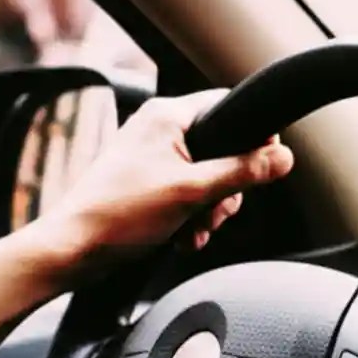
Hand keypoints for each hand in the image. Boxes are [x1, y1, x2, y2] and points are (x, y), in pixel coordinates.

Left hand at [29, 88, 293, 280]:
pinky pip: (188, 195)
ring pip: (208, 178)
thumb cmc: (119, 214)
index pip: (229, 106)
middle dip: (226, 189)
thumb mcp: (193, 192)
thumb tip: (283, 157)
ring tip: (194, 229)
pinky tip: (184, 237)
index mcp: (167, 117)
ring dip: (210, 209)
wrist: (74, 250)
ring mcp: (152, 158)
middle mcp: (159, 130)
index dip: (252, 138)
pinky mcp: (148, 184)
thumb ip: (243, 172)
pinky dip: (192, 218)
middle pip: (224, 149)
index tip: (261, 167)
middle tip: (215, 209)